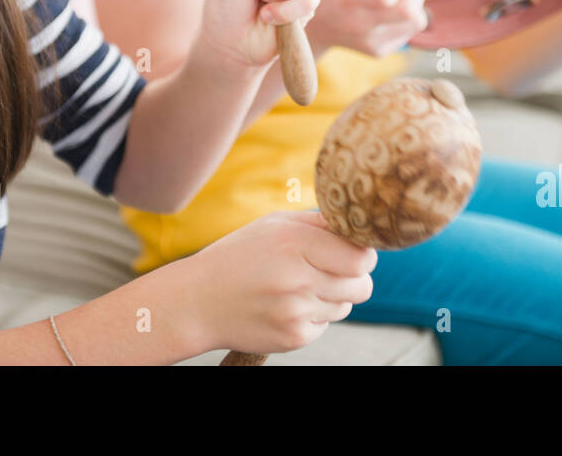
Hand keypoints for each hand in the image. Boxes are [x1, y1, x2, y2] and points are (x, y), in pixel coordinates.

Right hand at [177, 210, 375, 354]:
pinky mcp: (293, 338)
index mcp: (296, 243)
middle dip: (355, 278)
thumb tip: (359, 228)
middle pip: (363, 286)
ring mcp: (296, 313)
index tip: (351, 252)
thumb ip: (319, 224)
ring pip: (346, 306)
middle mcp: (298, 279)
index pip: (362, 258)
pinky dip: (313, 315)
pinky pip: (325, 325)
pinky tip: (286, 305)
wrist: (198, 302)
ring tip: (299, 287)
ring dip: (332, 297)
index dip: (363, 255)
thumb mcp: (274, 225)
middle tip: (332, 270)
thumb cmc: (239, 256)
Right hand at [304, 0, 427, 56]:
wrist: (297, 25)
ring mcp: (371, 42)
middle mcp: (361, 27)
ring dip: (411, 1)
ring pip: (416, 22)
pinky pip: (409, 32)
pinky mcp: (378, 50)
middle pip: (411, 11)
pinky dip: (405, 16)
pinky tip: (383, 6)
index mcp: (349, 0)